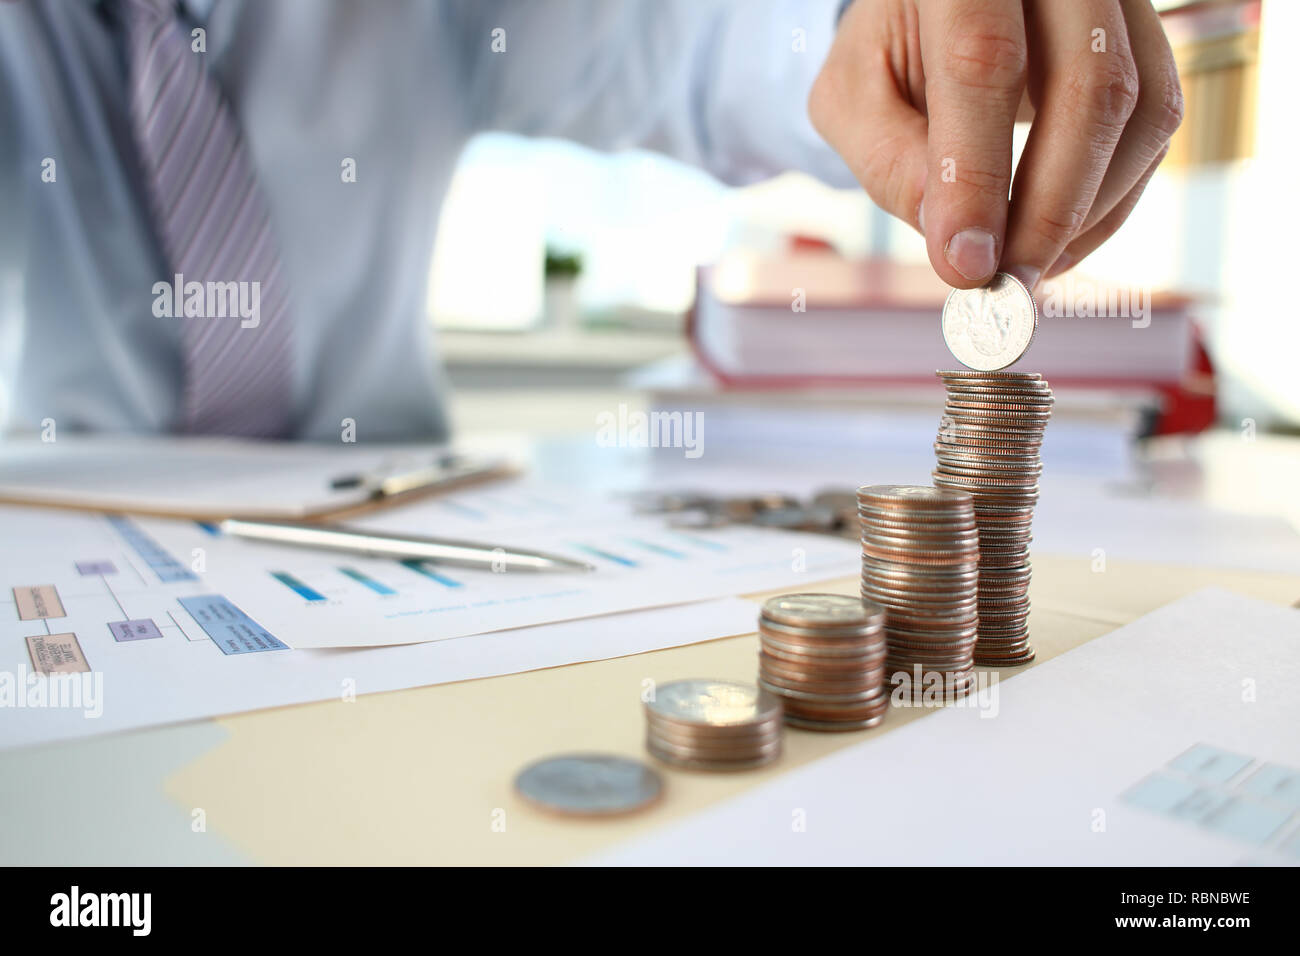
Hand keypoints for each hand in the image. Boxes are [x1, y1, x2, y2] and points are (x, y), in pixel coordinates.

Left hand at [809, 0, 1183, 289]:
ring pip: (1141, 107)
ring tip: (1023, 267)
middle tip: (1005, 282)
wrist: (937, 7)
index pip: (980, 60)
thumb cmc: (888, 54)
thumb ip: (890, 161)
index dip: (976, 173)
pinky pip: (1159, 121)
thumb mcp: (853, 99)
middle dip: (1049, 207)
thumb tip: (959, 247)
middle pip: (1089, 82)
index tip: (966, 266)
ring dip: (1088, 213)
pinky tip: (1056, 239)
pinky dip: (1111, 200)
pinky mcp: (1148, 34)